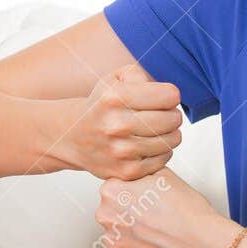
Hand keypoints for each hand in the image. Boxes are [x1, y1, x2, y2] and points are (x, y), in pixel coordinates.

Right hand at [65, 66, 183, 179]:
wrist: (73, 137)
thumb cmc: (101, 106)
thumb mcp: (115, 79)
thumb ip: (142, 76)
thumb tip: (168, 94)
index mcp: (114, 98)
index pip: (169, 95)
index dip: (170, 95)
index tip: (162, 98)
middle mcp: (116, 125)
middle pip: (173, 118)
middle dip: (172, 114)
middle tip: (161, 114)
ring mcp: (121, 151)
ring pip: (172, 139)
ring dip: (169, 133)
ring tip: (155, 129)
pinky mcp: (127, 171)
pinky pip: (164, 158)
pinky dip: (161, 151)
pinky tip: (148, 144)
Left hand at [96, 166, 243, 247]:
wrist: (205, 246)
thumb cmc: (189, 213)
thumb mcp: (164, 174)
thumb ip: (140, 171)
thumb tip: (136, 171)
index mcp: (112, 192)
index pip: (114, 186)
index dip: (133, 190)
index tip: (145, 197)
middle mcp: (106, 217)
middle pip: (113, 211)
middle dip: (129, 212)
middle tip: (154, 215)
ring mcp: (113, 243)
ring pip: (118, 233)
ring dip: (132, 232)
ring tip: (157, 231)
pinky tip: (155, 246)